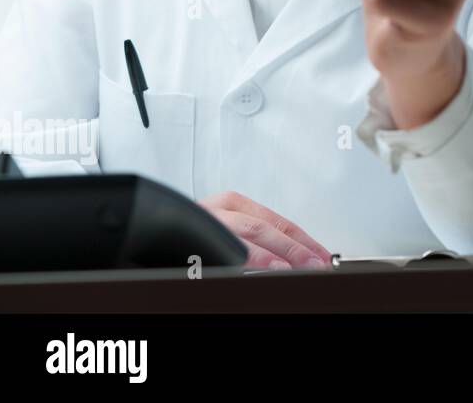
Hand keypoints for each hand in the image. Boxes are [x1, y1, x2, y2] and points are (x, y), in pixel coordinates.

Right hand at [200, 191, 332, 269]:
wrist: (147, 230)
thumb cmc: (190, 235)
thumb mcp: (229, 230)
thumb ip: (257, 240)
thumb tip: (295, 259)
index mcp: (234, 204)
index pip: (281, 222)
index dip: (306, 241)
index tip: (326, 257)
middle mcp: (220, 209)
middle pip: (266, 228)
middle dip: (297, 248)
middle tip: (319, 266)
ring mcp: (204, 223)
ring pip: (247, 235)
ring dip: (276, 254)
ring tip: (297, 267)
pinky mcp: (188, 240)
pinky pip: (220, 251)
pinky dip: (244, 261)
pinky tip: (261, 269)